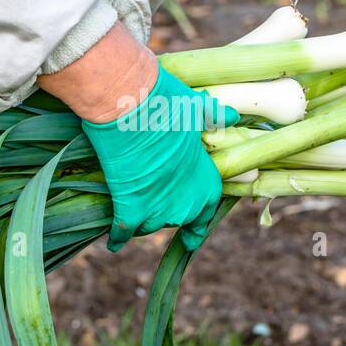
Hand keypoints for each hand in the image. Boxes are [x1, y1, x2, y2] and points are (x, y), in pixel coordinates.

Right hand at [39, 25, 238, 250]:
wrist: (132, 102)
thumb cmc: (167, 103)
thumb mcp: (197, 108)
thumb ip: (214, 117)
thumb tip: (232, 115)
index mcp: (206, 182)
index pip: (206, 213)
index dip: (197, 224)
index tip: (192, 237)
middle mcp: (186, 203)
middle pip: (174, 219)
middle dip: (162, 212)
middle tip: (149, 198)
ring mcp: (157, 208)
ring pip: (147, 226)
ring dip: (140, 220)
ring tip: (130, 209)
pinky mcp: (129, 208)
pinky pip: (122, 232)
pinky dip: (117, 237)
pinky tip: (113, 242)